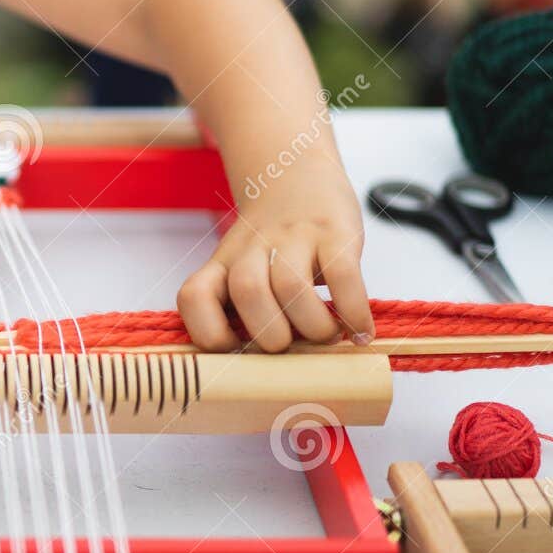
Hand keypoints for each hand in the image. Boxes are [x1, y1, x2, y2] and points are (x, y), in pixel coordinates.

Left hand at [177, 176, 372, 353]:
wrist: (296, 175)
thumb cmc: (270, 244)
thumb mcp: (242, 268)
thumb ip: (244, 311)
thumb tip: (270, 377)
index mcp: (221, 265)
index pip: (194, 296)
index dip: (208, 332)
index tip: (236, 350)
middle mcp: (252, 249)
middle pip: (248, 292)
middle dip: (271, 334)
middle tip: (292, 346)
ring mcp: (293, 237)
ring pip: (290, 286)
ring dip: (312, 326)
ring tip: (326, 337)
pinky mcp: (334, 232)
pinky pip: (343, 277)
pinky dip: (353, 313)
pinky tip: (359, 333)